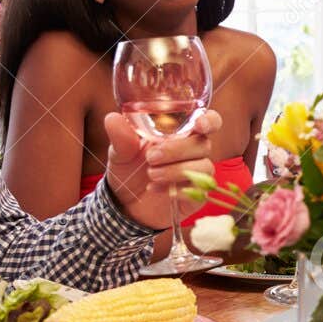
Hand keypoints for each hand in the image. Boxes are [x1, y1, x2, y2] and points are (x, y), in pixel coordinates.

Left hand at [102, 108, 221, 229]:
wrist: (125, 203)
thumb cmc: (129, 169)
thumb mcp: (121, 152)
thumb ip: (121, 136)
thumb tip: (112, 118)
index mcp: (181, 132)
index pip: (209, 121)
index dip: (209, 120)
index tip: (198, 124)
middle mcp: (193, 151)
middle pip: (203, 144)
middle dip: (177, 150)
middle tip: (151, 157)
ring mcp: (197, 174)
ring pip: (203, 166)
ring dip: (176, 170)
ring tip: (151, 174)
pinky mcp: (196, 195)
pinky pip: (198, 190)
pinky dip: (177, 189)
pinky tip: (154, 189)